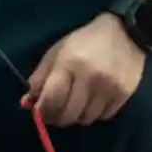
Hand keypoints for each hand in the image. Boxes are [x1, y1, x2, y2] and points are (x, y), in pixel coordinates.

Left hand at [27, 13, 145, 126]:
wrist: (125, 32)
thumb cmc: (84, 41)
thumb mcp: (56, 52)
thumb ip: (40, 77)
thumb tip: (27, 102)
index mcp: (68, 64)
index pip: (51, 99)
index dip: (42, 112)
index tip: (40, 114)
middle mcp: (89, 78)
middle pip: (68, 114)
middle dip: (58, 118)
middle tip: (56, 114)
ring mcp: (108, 87)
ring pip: (86, 119)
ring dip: (77, 117)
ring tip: (75, 106)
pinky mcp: (124, 94)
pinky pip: (104, 116)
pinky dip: (95, 114)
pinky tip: (93, 103)